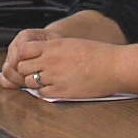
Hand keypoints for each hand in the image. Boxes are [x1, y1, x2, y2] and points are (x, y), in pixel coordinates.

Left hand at [1, 32, 119, 98]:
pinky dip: (44, 92)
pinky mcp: (61, 91)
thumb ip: (55, 49)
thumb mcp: (72, 44)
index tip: (32, 59)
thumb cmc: (99, 55)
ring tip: (47, 81)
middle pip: (22, 67)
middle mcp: (50, 61)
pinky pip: (41, 94)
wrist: (114, 67)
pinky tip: (54, 88)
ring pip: (29, 82)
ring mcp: (54, 77)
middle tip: (37, 72)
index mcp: (53, 46)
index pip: (23, 50)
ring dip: (35, 82)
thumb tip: (43, 53)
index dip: (25, 56)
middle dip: (27, 70)